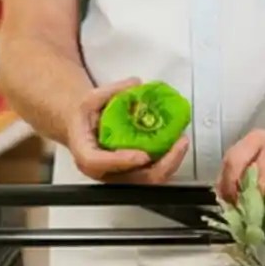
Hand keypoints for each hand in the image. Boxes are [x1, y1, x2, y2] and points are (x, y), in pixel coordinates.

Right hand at [66, 77, 189, 184]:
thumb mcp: (91, 99)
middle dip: (160, 165)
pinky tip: (178, 145)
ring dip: (169, 164)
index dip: (120, 161)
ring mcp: (119, 174)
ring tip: (181, 143)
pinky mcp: (132, 173)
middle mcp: (103, 170)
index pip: (97, 163)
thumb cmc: (85, 116)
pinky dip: (168, 162)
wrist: (82, 127)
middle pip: (132, 180)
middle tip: (178, 144)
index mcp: (85, 153)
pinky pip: (153, 173)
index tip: (142, 155)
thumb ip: (111, 91)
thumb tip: (135, 84)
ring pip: (147, 181)